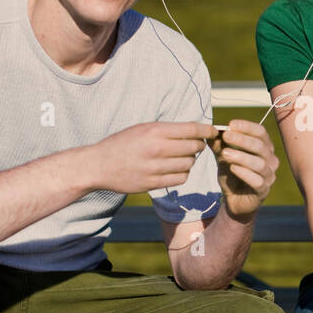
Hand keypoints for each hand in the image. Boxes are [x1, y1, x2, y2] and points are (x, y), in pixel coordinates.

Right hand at [90, 121, 217, 195]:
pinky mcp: (152, 183)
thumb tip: (195, 131)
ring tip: (182, 158)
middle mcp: (156, 148)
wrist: (98, 165)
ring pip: (189, 164)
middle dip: (198, 145)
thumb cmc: (122, 144)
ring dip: (190, 160)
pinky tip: (175, 169)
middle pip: (194, 147)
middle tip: (195, 145)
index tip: (214, 132)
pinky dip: (183, 173)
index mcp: (154, 130)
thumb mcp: (142, 129)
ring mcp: (154, 167)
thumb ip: (167, 130)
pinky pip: (181, 178)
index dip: (207, 130)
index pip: (191, 129)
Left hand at [210, 119, 279, 220]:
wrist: (233, 200)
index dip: (247, 127)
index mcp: (264, 148)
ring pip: (259, 163)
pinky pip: (257, 181)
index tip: (231, 124)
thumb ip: (219, 144)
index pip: (261, 133)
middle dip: (242, 139)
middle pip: (260, 146)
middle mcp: (271, 161)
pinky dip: (245, 173)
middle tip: (226, 136)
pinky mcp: (263, 191)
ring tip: (225, 153)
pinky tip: (233, 168)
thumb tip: (211, 129)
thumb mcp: (223, 156)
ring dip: (241, 156)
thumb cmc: (232, 175)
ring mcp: (269, 176)